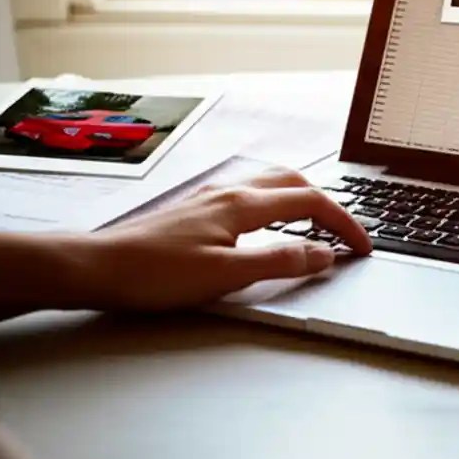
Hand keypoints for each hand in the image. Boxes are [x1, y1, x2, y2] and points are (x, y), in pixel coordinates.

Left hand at [77, 168, 371, 309]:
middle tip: (348, 233)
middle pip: (296, 183)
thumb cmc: (153, 274)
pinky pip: (252, 195)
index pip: (312, 202)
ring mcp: (212, 198)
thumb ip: (280, 262)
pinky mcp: (198, 210)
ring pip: (273, 184)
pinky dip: (278, 204)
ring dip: (304, 198)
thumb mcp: (227, 275)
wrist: (96, 268)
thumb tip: (323, 254)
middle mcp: (230, 192)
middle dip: (331, 205)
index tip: (362, 247)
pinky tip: (270, 224)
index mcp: (243, 205)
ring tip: (319, 224)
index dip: (345, 224)